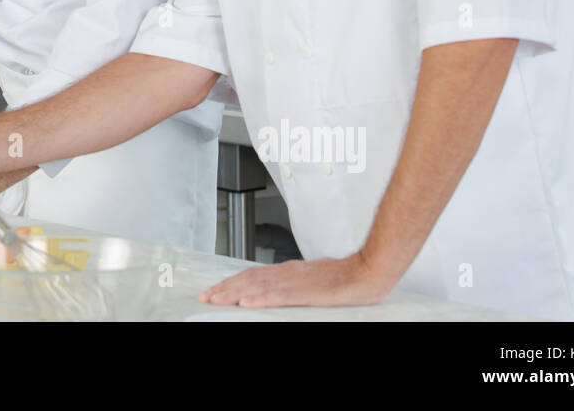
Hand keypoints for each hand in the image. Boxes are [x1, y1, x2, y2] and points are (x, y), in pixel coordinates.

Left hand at [198, 253, 397, 307]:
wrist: (368, 270)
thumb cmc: (346, 277)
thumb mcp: (314, 279)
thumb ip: (294, 283)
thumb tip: (277, 290)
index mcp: (289, 271)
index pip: (252, 275)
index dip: (231, 282)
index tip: (215, 290)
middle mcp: (287, 273)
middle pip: (249, 279)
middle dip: (225, 288)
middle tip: (205, 296)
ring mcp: (295, 282)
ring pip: (257, 287)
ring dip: (234, 294)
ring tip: (216, 299)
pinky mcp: (306, 293)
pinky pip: (277, 296)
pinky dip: (258, 299)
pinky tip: (245, 303)